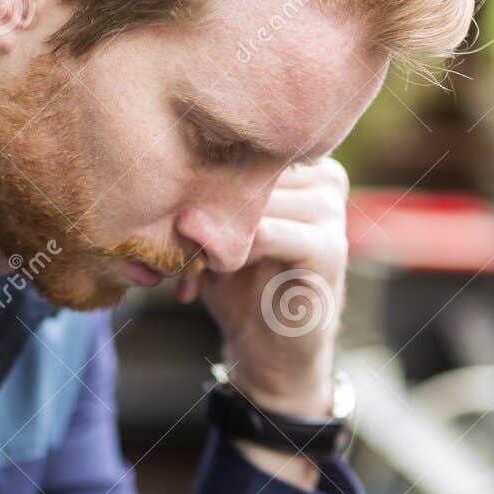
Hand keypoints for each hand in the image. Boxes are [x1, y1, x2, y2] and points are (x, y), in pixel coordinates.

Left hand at [177, 156, 348, 419]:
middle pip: (248, 169)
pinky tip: (213, 271)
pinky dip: (232, 251)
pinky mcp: (329, 249)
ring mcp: (331, 211)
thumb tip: (162, 165)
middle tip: (173, 240)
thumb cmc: (239, 285)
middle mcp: (323, 177)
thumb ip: (202, 195)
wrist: (269, 351)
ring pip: (255, 199)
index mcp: (299, 162)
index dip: (201, 169)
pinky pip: (269, 234)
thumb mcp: (215, 232)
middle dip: (205, 203)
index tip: (167, 201)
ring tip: (191, 264)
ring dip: (214, 230)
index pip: (244, 142)